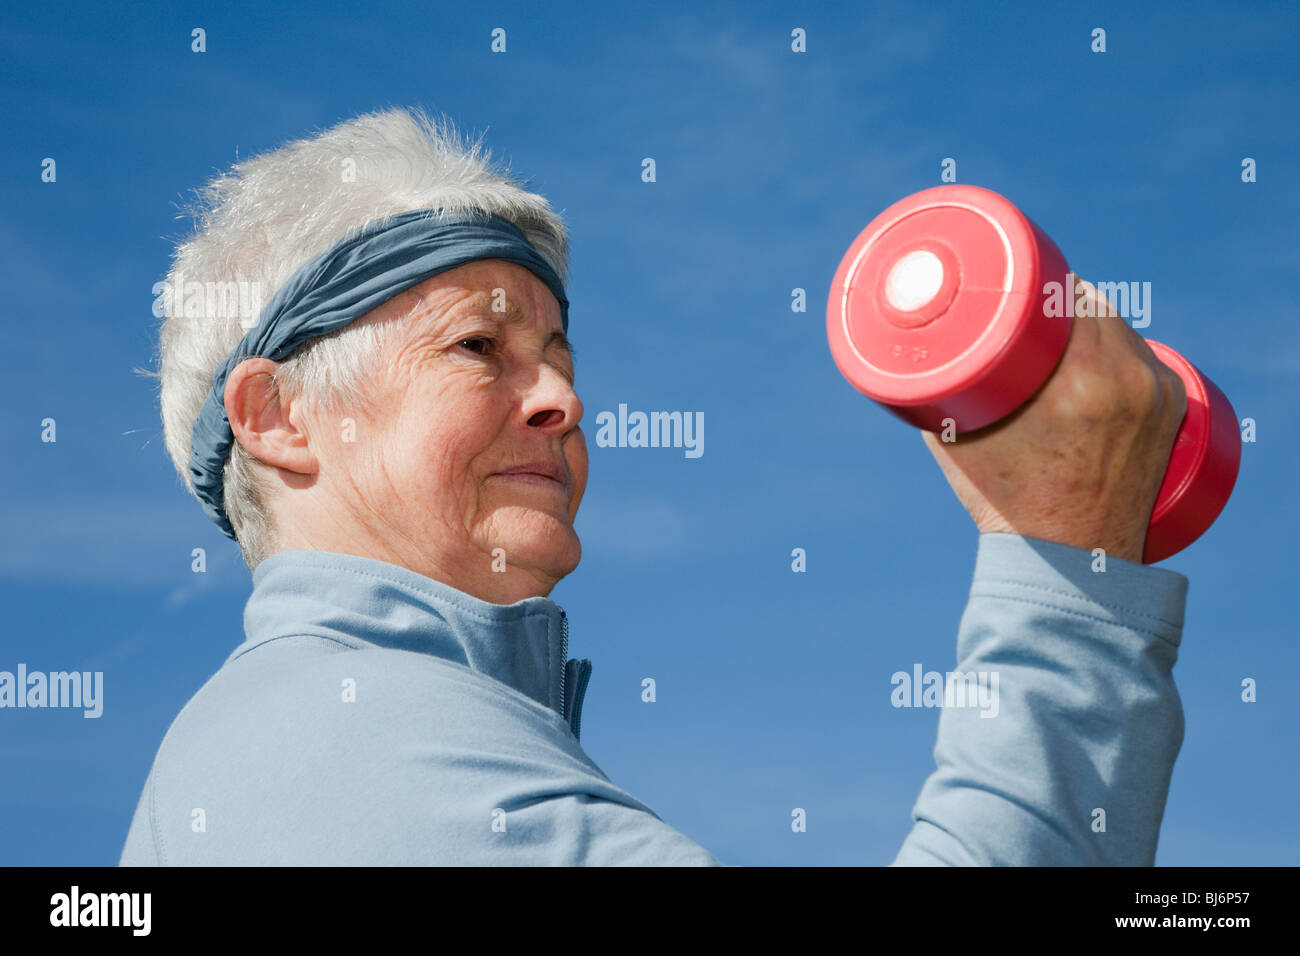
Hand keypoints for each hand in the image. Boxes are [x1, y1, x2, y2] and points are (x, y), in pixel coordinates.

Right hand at [921, 279, 1186, 562]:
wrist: (1069, 562)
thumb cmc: (1005, 503)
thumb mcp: (959, 439)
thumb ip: (941, 388)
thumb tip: (913, 350)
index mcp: (1079, 380)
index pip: (1065, 292)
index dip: (1037, 274)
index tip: (1013, 273)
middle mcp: (1127, 379)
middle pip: (1094, 304)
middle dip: (1058, 297)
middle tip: (1024, 301)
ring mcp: (1156, 393)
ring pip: (1120, 327)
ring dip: (1089, 319)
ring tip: (1055, 326)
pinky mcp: (1172, 408)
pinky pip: (1142, 353)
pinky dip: (1117, 345)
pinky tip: (1098, 344)